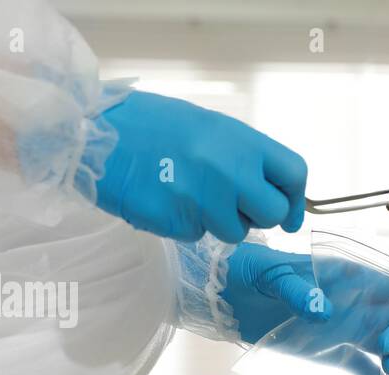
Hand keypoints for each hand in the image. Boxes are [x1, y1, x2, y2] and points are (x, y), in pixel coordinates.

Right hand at [96, 92, 306, 241]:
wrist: (93, 132)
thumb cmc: (148, 126)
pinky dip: (185, 224)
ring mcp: (204, 199)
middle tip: (235, 207)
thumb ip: (242, 157)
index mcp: (241, 141)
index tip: (290, 215)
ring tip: (188, 194)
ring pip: (236, 233)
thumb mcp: (206, 128)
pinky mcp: (179, 222)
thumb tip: (271, 188)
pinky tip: (165, 199)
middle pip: (273, 213)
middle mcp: (230, 170)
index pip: (294, 174)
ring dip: (219, 223)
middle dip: (259, 217)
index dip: (295, 199)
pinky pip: (197, 235)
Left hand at [221, 243, 388, 374]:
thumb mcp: (273, 276)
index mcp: (354, 277)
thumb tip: (324, 311)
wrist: (228, 295)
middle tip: (387, 349)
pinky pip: (361, 366)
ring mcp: (346, 327)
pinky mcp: (331, 351)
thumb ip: (298, 291)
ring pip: (386, 344)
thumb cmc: (253, 273)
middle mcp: (358, 302)